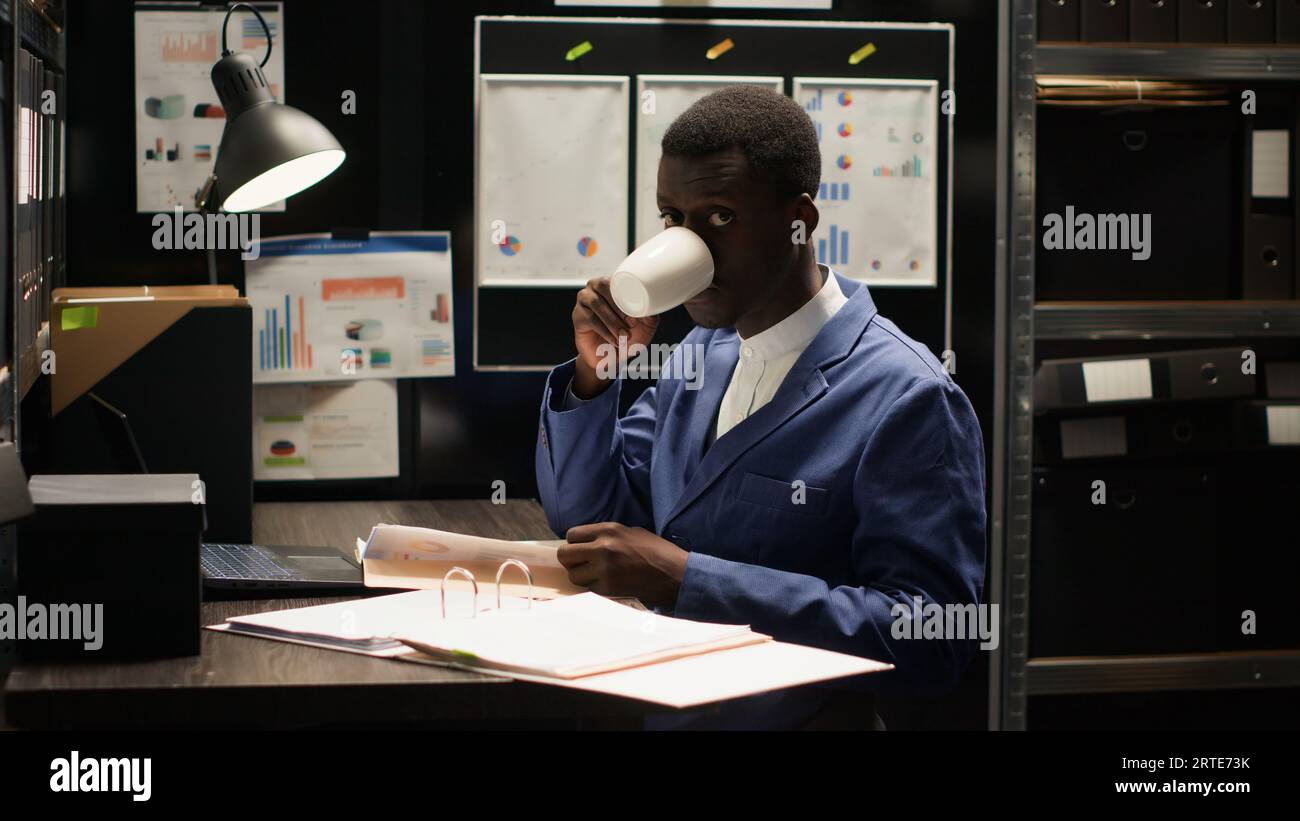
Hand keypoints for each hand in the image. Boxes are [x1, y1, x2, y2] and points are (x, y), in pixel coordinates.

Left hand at [558, 522, 686, 607]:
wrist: (674, 574)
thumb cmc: (657, 552)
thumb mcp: (631, 532)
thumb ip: (607, 535)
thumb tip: (587, 542)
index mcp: (609, 530)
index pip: (572, 535)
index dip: (574, 544)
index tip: (581, 550)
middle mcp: (603, 547)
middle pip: (565, 555)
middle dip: (571, 561)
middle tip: (582, 565)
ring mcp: (604, 569)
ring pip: (573, 575)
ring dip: (582, 577)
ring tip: (597, 576)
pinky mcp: (608, 588)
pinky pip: (589, 589)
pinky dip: (596, 588)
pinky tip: (610, 584)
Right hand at [571, 277, 658, 398]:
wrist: (613, 357)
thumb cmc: (629, 336)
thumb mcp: (646, 325)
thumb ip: (651, 312)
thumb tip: (653, 303)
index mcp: (614, 283)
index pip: (619, 279)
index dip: (629, 295)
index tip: (638, 316)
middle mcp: (597, 286)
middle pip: (604, 286)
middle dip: (620, 306)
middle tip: (631, 324)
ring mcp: (584, 299)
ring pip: (597, 303)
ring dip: (613, 321)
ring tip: (624, 335)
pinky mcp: (577, 315)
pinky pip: (590, 319)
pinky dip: (605, 331)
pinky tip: (614, 340)